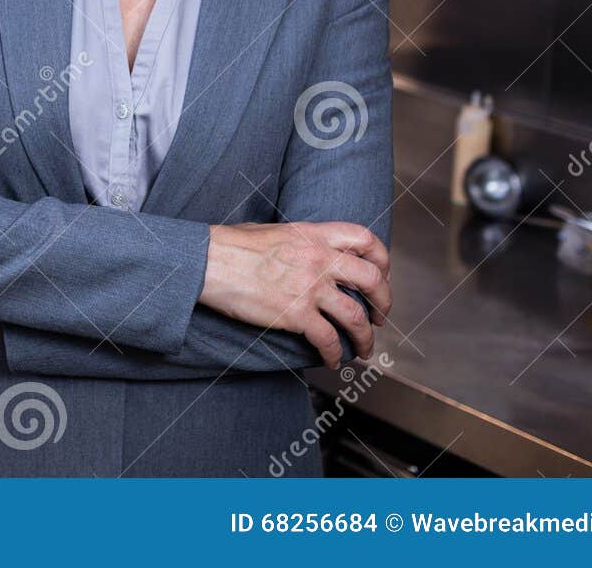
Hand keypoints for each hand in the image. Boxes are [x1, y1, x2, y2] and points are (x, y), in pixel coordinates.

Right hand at [199, 222, 391, 368]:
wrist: (207, 262)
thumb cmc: (231, 246)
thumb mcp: (275, 230)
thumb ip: (301, 241)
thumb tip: (307, 252)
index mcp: (314, 235)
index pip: (365, 240)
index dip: (381, 260)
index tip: (381, 275)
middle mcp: (319, 259)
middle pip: (373, 281)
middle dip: (384, 303)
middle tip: (379, 317)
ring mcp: (310, 287)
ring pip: (356, 317)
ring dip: (365, 338)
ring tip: (363, 349)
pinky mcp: (296, 314)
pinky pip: (328, 340)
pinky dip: (334, 355)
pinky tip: (331, 361)